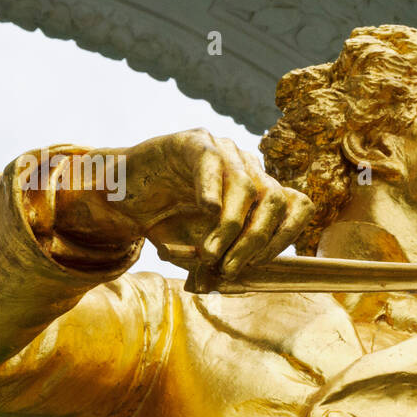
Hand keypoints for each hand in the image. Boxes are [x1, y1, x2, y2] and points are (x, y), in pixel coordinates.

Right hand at [58, 129, 314, 277]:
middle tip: (231, 267)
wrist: (121, 197)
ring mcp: (223, 152)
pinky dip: (212, 188)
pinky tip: (207, 210)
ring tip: (209, 253)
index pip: (296, 206)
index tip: (261, 263)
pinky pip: (211, 161)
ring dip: (231, 227)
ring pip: (247, 185)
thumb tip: (230, 274)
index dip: (287, 236)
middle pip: (275, 200)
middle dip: (257, 240)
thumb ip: (218, 259)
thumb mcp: (199, 248)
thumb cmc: (167, 223)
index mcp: (260, 190)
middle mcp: (248, 168)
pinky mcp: (192, 142)